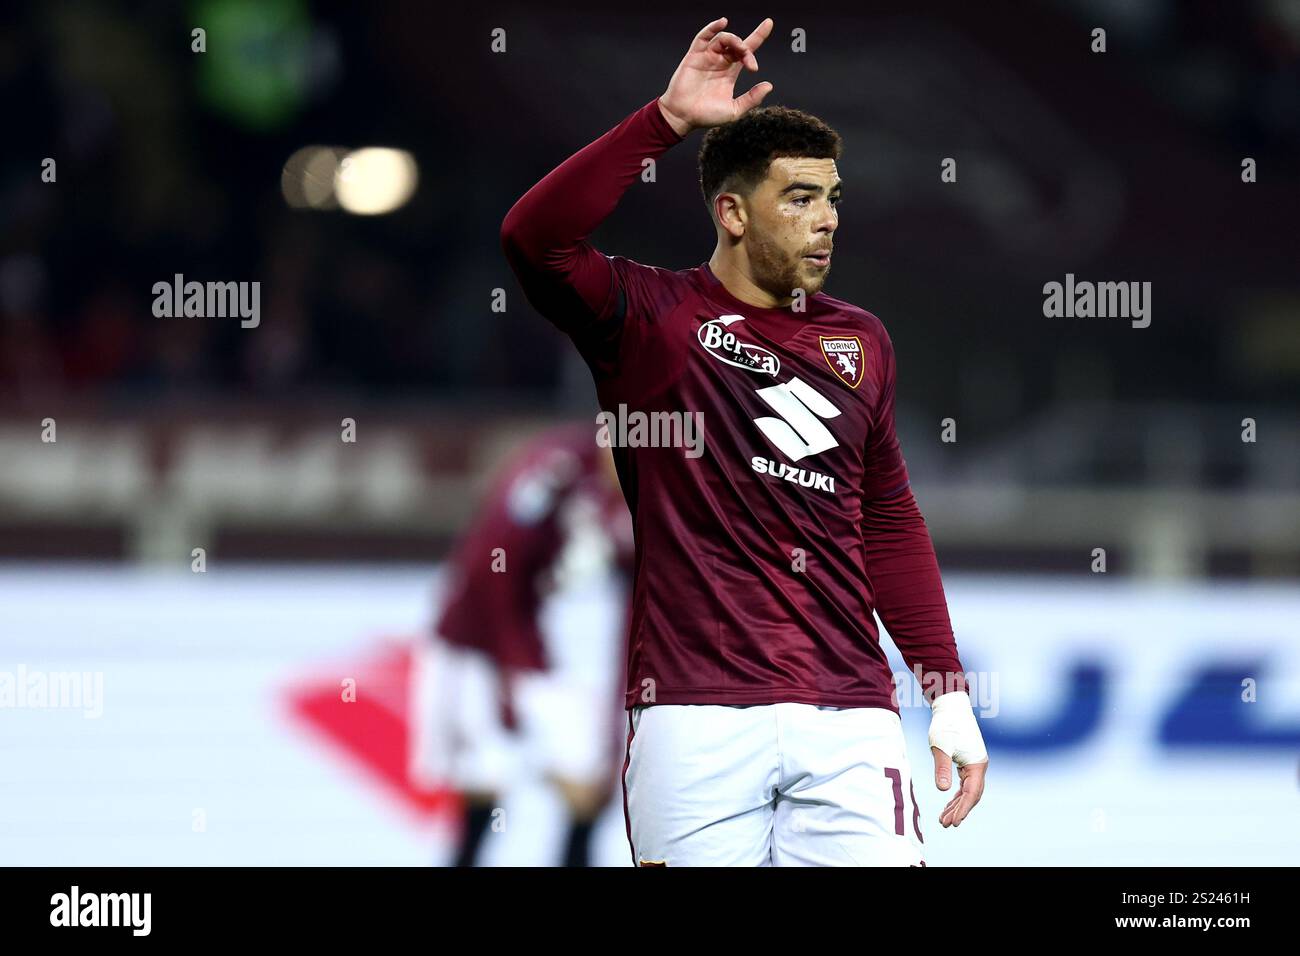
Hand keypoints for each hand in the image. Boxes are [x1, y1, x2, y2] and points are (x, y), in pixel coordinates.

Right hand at [658, 17, 774, 136]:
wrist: (683, 117)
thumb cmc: (706, 116)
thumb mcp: (734, 111)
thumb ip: (751, 99)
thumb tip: (769, 85)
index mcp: (730, 72)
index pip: (747, 51)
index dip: (758, 36)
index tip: (769, 23)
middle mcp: (720, 62)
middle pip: (737, 45)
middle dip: (747, 49)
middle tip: (750, 64)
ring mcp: (707, 57)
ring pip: (724, 39)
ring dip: (734, 40)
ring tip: (741, 50)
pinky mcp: (694, 56)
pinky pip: (703, 37)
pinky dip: (712, 28)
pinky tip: (723, 23)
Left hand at [928, 691, 988, 827]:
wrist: (950, 707)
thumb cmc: (946, 724)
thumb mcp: (940, 747)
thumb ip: (942, 768)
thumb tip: (943, 790)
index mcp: (977, 764)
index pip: (971, 793)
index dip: (962, 809)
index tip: (953, 822)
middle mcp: (979, 766)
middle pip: (971, 795)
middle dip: (960, 810)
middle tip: (946, 824)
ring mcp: (974, 764)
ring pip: (968, 791)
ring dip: (957, 805)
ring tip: (944, 819)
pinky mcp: (967, 762)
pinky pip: (964, 784)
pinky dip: (956, 795)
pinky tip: (949, 804)